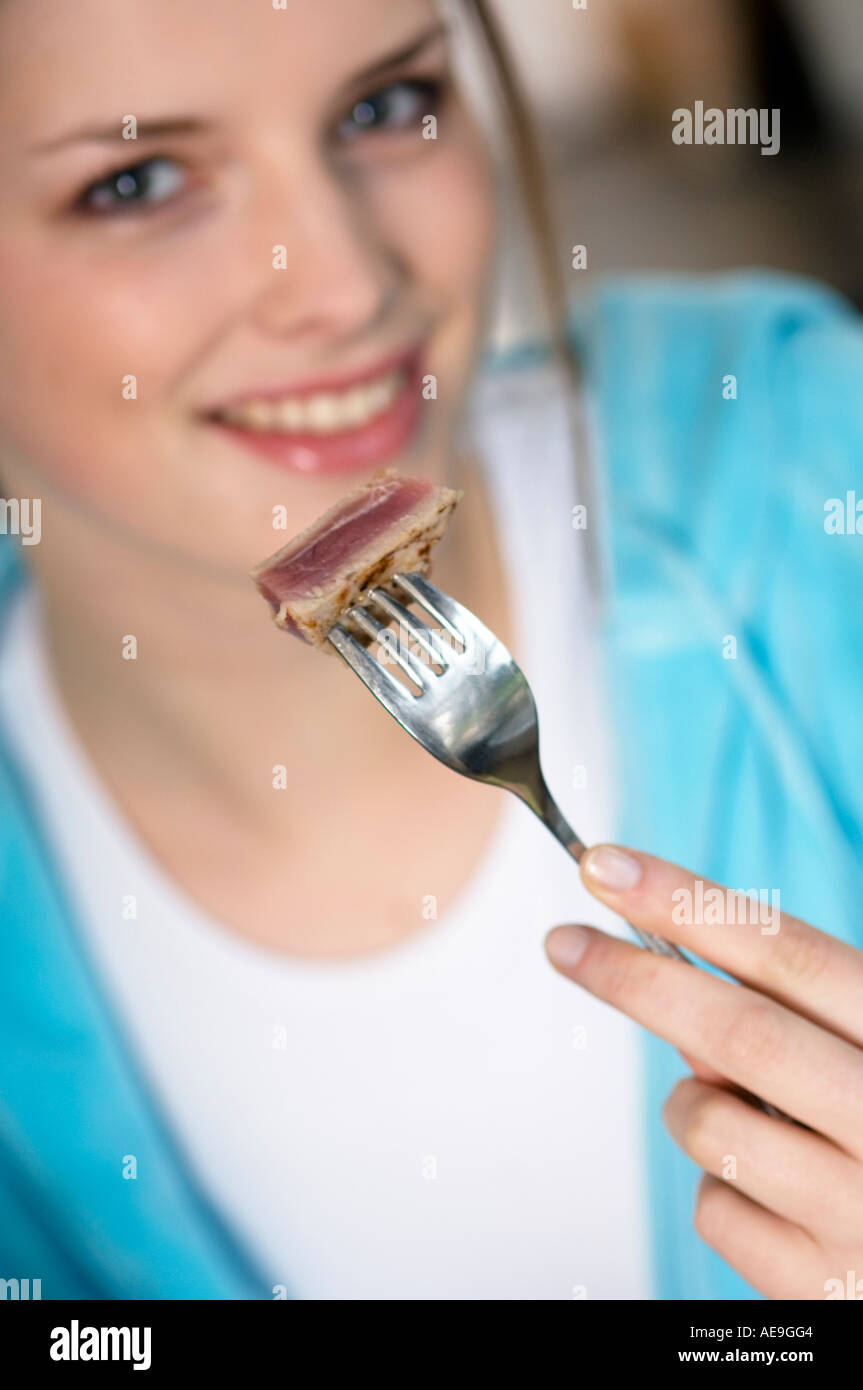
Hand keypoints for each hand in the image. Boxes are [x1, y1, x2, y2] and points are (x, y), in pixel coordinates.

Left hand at [545, 844, 862, 1299]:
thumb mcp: (856, 1056)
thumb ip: (786, 1023)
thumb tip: (672, 998)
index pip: (788, 955)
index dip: (688, 903)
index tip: (607, 868)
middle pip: (738, 1031)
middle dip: (636, 978)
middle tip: (566, 943)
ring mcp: (859, 1213)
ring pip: (709, 1123)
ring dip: (690, 1104)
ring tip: (741, 1117)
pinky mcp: (820, 1286)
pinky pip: (715, 1210)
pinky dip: (720, 1189)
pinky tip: (776, 1199)